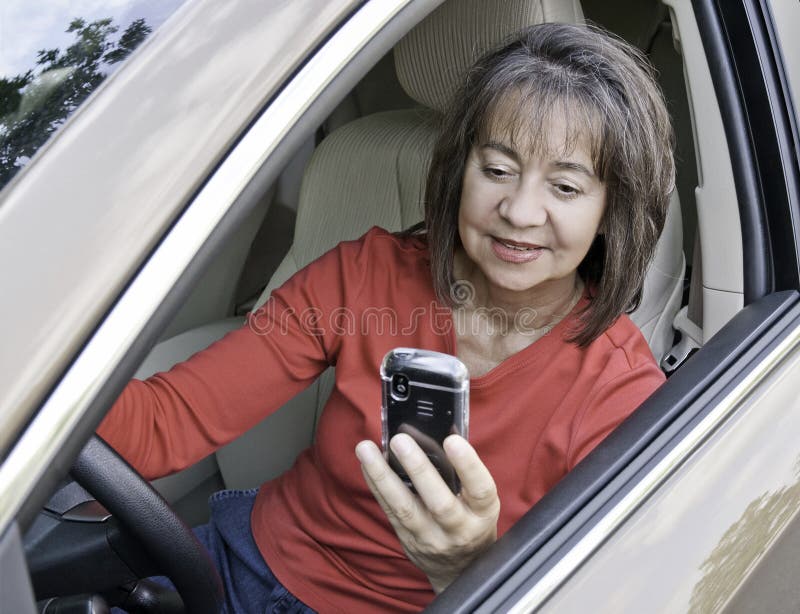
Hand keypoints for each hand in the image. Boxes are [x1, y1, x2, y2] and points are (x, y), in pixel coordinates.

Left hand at [355, 434, 499, 592]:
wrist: (460, 568)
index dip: (468, 465)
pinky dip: (376, 484)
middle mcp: (459, 529)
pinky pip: (389, 511)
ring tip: (366, 449)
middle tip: (400, 440)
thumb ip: (465, 472)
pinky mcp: (407, 540)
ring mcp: (431, 538)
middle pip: (439, 502)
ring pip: (405, 509)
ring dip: (383, 476)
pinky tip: (367, 464)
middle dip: (418, 469)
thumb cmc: (471, 520)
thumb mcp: (480, 501)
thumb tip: (444, 429)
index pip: (480, 489)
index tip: (452, 440)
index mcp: (483, 513)